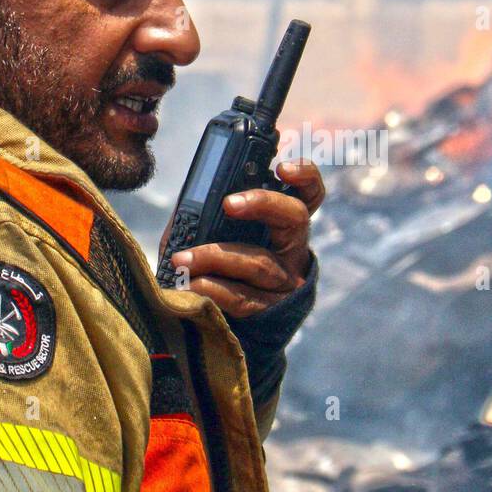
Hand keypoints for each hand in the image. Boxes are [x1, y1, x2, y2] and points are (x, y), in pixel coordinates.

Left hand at [160, 160, 323, 318]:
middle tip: (228, 203)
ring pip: (259, 262)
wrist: (223, 323)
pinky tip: (191, 284)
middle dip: (262, 203)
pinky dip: (213, 288)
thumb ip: (208, 213)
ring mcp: (286, 283)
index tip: (282, 168)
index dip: (305, 176)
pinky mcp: (270, 311)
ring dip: (215, 257)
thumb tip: (189, 199)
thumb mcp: (216, 234)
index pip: (309, 194)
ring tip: (182, 259)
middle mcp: (294, 250)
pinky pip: (243, 297)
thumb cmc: (218, 267)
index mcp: (284, 225)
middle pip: (295, 217)